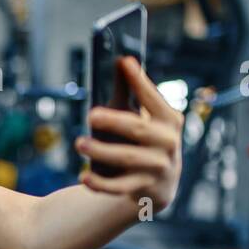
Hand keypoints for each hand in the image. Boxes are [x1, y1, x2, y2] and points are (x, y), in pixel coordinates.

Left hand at [76, 56, 182, 212]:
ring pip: (127, 158)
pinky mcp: (144, 188)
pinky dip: (100, 183)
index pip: (152, 98)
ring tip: (79, 143)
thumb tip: (122, 60)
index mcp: (169, 120)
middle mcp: (168, 143)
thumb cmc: (146, 140)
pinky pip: (119, 187)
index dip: (139, 81)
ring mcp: (158, 168)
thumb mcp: (144, 117)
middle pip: (138, 129)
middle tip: (91, 115)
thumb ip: (131, 91)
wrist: (161, 183)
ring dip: (101, 151)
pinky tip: (84, 176)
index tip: (124, 62)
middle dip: (114, 121)